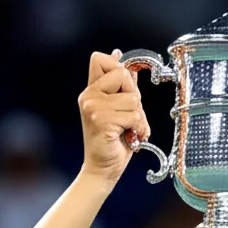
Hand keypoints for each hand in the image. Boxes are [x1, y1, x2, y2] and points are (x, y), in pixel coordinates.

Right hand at [78, 49, 150, 183]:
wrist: (102, 169)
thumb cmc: (112, 142)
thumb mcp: (119, 110)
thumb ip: (123, 88)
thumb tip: (128, 65)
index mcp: (91, 91)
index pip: (100, 59)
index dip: (118, 68)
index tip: (124, 89)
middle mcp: (89, 96)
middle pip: (122, 74)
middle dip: (134, 96)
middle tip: (128, 115)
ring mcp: (93, 107)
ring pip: (133, 98)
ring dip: (139, 117)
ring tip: (130, 129)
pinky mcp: (101, 120)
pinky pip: (134, 115)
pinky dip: (139, 128)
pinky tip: (131, 136)